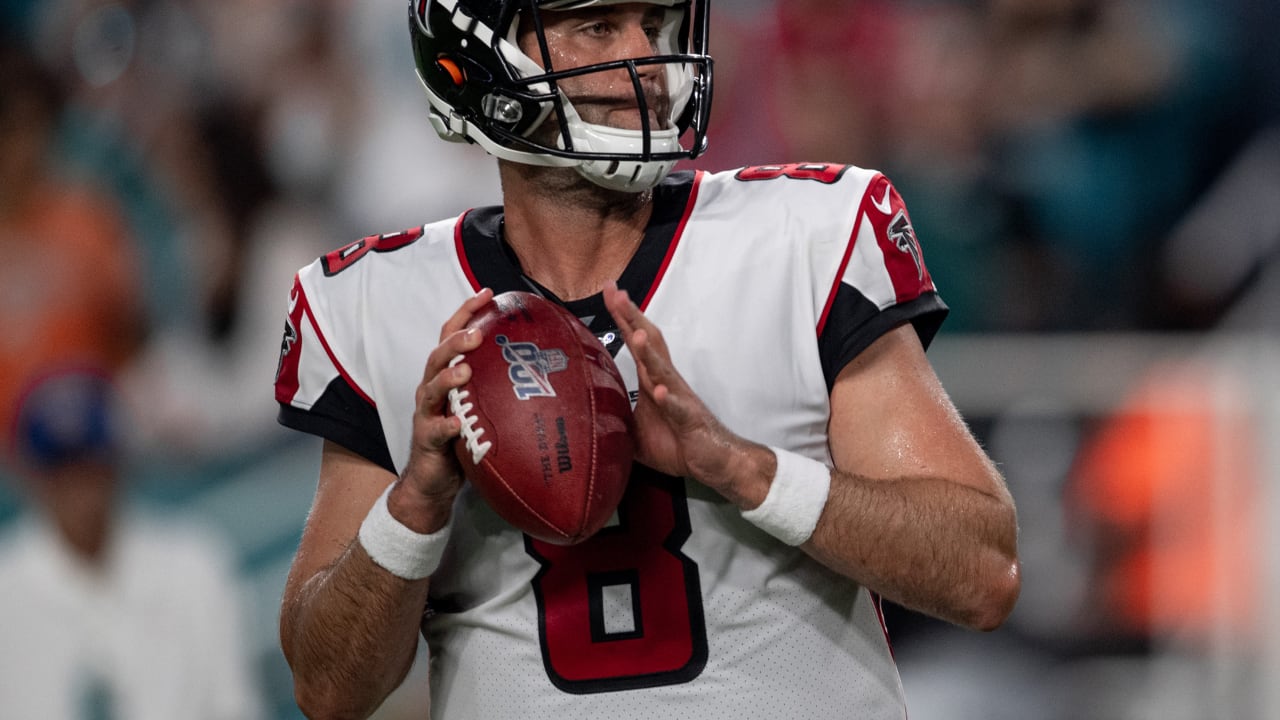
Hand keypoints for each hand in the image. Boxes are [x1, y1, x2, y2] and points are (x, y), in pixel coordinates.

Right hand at [392, 288, 492, 531]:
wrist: (434, 481)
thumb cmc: (462, 439)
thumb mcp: (482, 406)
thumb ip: (499, 385)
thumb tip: (543, 366)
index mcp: (446, 375)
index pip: (452, 335)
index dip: (467, 312)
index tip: (488, 293)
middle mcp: (432, 389)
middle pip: (438, 356)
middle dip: (456, 341)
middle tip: (477, 333)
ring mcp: (427, 414)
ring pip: (431, 388)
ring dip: (447, 377)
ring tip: (464, 371)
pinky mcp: (426, 440)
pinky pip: (435, 430)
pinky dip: (446, 425)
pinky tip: (459, 423)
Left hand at [603, 283, 768, 500]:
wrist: (713, 462)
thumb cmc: (677, 442)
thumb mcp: (634, 431)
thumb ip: (612, 419)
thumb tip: (583, 419)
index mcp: (652, 380)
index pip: (636, 341)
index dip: (623, 316)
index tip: (609, 291)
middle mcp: (666, 382)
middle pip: (650, 342)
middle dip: (632, 317)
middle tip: (617, 293)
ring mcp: (679, 398)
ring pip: (662, 371)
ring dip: (650, 353)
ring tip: (638, 334)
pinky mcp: (689, 420)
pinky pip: (677, 409)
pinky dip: (669, 400)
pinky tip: (660, 392)